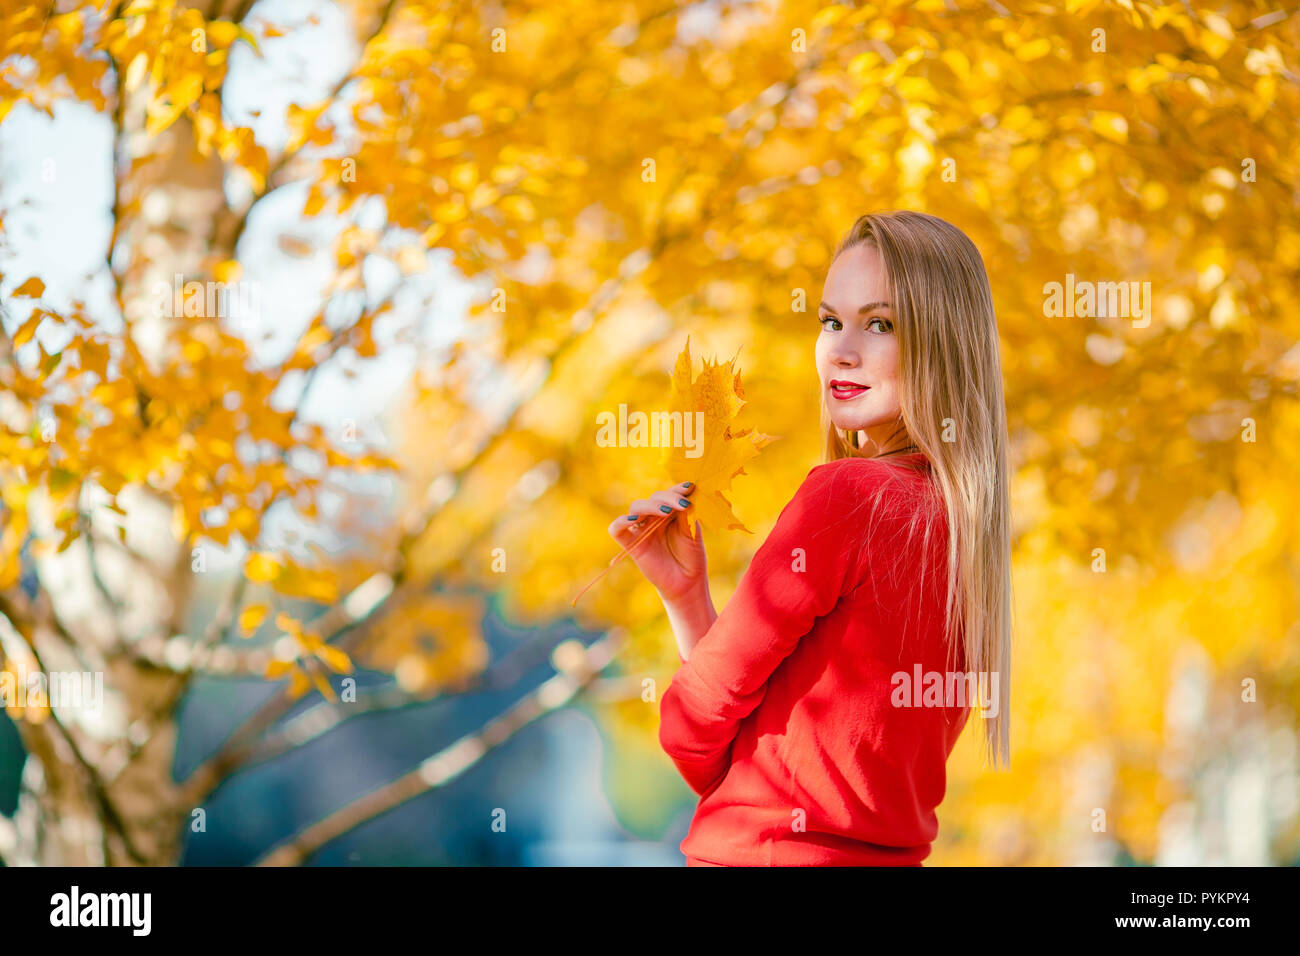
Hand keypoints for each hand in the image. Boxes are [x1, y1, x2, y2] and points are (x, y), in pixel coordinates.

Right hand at [606, 481, 707, 601]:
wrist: (687, 583)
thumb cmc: (692, 557)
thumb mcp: (692, 531)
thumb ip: (685, 514)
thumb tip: (683, 494)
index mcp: (669, 512)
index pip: (668, 494)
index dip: (676, 489)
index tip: (689, 487)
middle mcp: (653, 518)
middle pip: (653, 498)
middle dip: (668, 498)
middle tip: (683, 504)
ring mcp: (641, 530)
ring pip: (636, 508)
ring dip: (650, 506)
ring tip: (667, 511)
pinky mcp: (630, 544)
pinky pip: (616, 529)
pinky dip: (621, 522)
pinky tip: (634, 520)